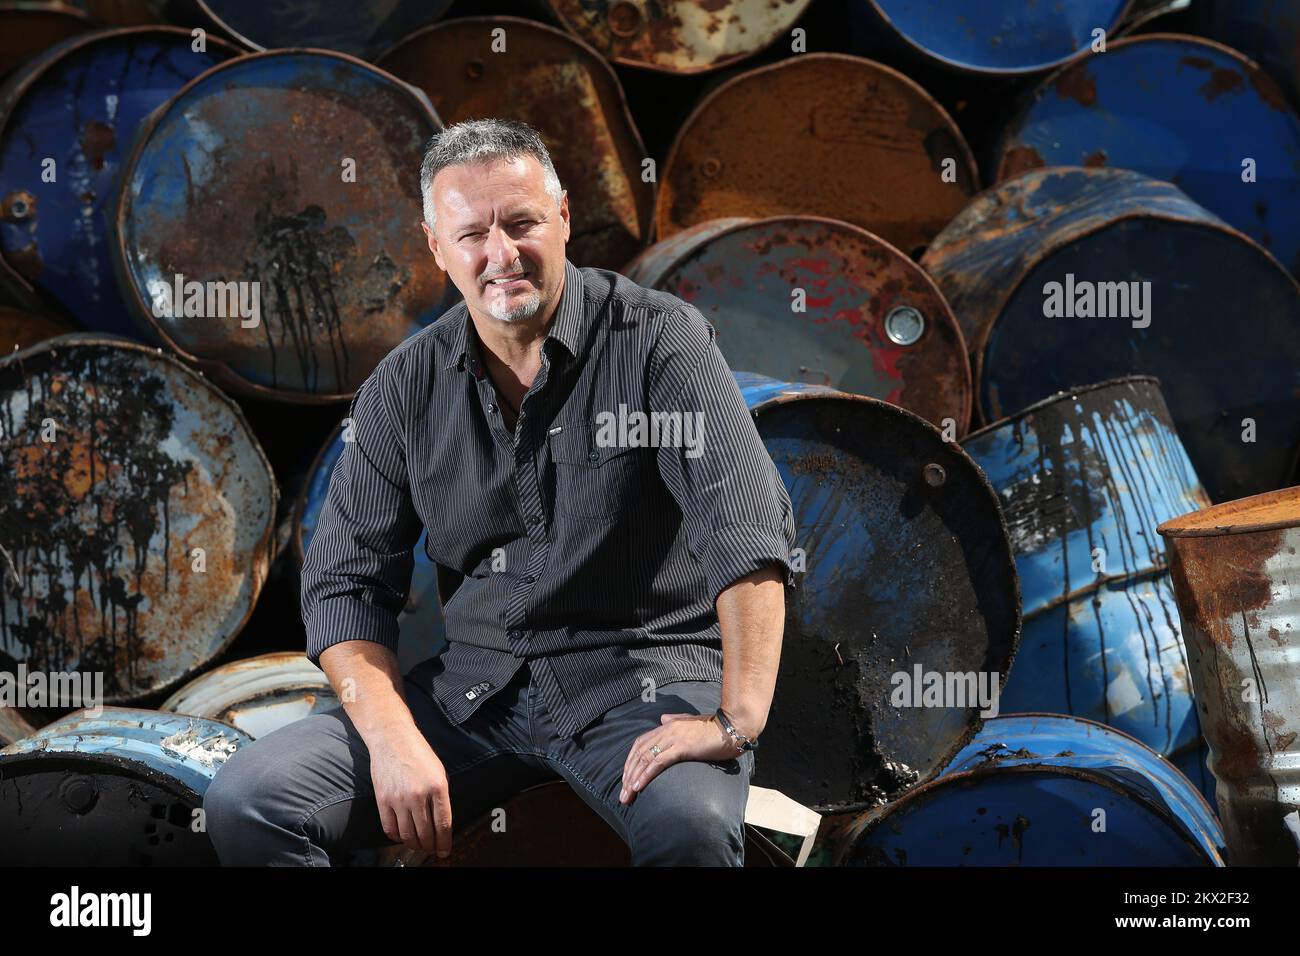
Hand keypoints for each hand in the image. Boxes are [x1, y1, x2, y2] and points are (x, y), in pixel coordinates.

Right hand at [369, 729, 453, 858]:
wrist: (393, 739)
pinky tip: (402, 836)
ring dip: (415, 844)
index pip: (443, 824)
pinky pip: (390, 828)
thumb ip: (441, 797)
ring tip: (419, 845)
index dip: (444, 842)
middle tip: (432, 849)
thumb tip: (442, 823)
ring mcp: (399, 798)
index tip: (444, 851)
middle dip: (430, 846)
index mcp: (438, 786)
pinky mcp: (383, 800)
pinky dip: (397, 837)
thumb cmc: (418, 753)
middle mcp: (419, 794)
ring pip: (408, 835)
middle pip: (426, 833)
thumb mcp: (439, 772)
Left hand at [619, 711, 741, 804]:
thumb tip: (662, 718)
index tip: (626, 779)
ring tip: (627, 795)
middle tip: (623, 794)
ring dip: (633, 779)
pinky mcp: (681, 747)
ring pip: (645, 759)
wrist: (731, 727)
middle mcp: (666, 730)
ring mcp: (673, 738)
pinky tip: (638, 787)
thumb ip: (676, 720)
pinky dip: (646, 775)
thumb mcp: (692, 721)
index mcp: (668, 726)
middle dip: (628, 775)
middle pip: (639, 754)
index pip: (641, 744)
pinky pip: (658, 762)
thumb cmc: (715, 727)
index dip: (631, 762)